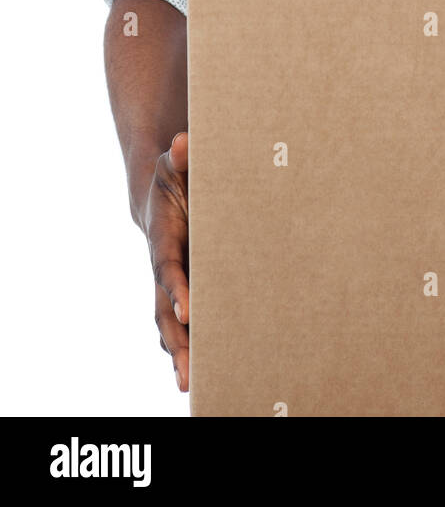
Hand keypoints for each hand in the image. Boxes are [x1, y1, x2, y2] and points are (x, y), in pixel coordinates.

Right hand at [142, 132, 188, 391]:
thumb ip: (182, 155)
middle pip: (164, 310)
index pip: (167, 268)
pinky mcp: (184, 289)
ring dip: (180, 353)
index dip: (176, 288)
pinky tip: (201, 372)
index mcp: (162, 239)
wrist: (164, 192)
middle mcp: (162, 267)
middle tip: (188, 370)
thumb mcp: (177, 162)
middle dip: (176, 339)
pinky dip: (188, 347)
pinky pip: (183, 323)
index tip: (188, 310)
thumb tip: (184, 141)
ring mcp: (171, 282)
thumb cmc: (176, 176)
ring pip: (170, 325)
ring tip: (191, 383)